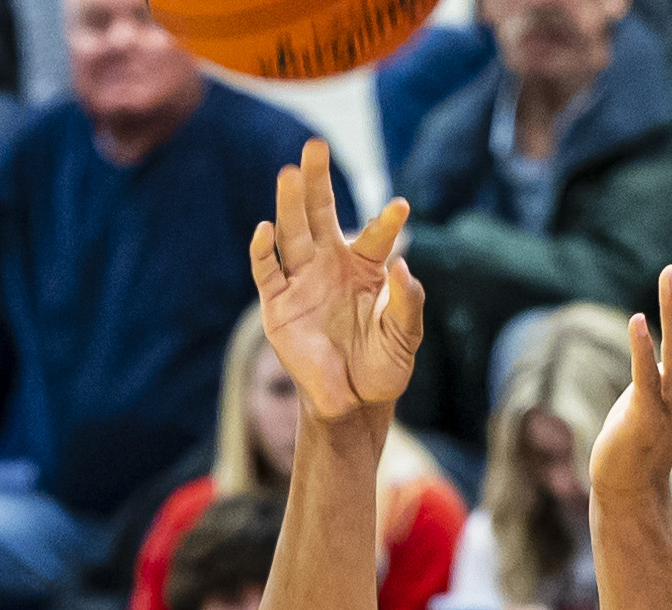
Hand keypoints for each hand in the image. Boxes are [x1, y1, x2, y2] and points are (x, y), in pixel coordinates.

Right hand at [250, 137, 424, 423]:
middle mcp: (331, 267)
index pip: (375, 236)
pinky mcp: (277, 306)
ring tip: (288, 172)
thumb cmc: (382, 367)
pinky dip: (263, 252)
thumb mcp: (405, 337)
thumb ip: (407, 302)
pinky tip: (264, 228)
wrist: (351, 402)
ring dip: (290, 204)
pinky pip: (267, 273)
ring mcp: (302, 283)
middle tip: (315, 145)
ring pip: (292, 235)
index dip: (386, 223)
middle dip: (318, 182)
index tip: (401, 208)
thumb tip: (403, 265)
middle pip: (321, 217)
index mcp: (367, 269)